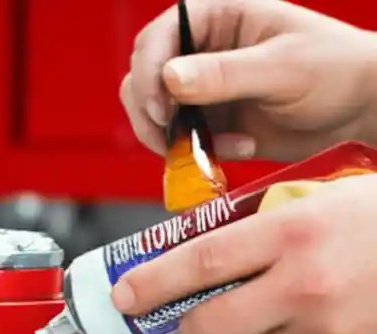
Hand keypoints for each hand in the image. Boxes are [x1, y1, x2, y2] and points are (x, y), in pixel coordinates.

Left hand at [110, 174, 376, 333]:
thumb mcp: (322, 198)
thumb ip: (261, 226)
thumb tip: (197, 254)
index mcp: (294, 231)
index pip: (197, 263)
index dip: (150, 284)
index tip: (123, 296)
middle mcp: (306, 284)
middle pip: (210, 326)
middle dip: (193, 324)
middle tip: (196, 313)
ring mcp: (329, 329)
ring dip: (252, 333)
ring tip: (286, 301)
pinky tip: (321, 317)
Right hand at [123, 0, 376, 162]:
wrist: (362, 109)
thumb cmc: (337, 69)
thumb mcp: (283, 67)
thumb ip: (225, 74)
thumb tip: (169, 78)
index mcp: (218, 17)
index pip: (158, 38)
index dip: (149, 73)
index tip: (162, 108)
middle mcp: (201, 50)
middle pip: (142, 76)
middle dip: (151, 110)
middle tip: (173, 136)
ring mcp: (202, 88)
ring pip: (152, 112)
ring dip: (171, 137)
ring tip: (210, 149)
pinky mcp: (209, 122)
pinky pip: (178, 140)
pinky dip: (193, 153)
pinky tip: (235, 150)